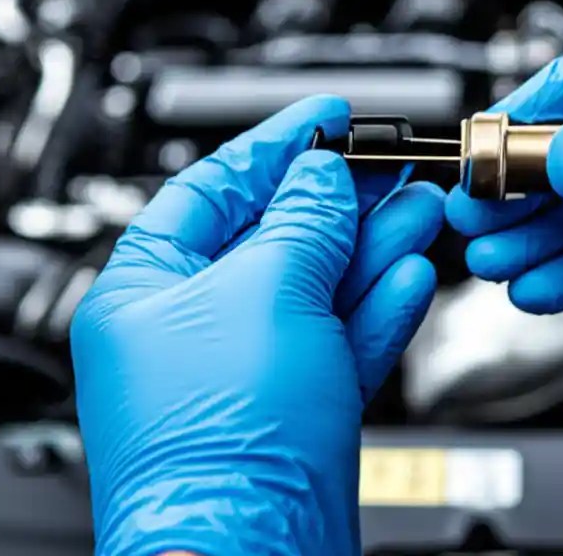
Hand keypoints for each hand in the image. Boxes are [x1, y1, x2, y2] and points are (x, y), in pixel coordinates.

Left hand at [72, 95, 444, 555]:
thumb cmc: (218, 444)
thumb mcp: (265, 293)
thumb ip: (301, 222)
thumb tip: (320, 179)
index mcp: (144, 289)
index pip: (212, 187)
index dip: (275, 144)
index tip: (325, 118)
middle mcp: (190, 330)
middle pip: (274, 235)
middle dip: (337, 195)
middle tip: (388, 160)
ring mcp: (246, 373)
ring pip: (317, 287)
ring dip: (370, 242)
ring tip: (418, 204)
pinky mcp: (296, 411)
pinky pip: (340, 340)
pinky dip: (376, 305)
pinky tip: (409, 272)